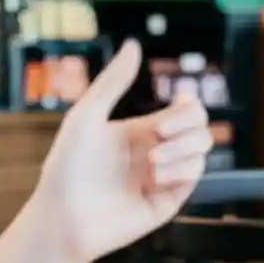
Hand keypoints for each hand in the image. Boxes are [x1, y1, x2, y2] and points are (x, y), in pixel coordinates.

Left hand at [30, 39, 212, 262]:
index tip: (176, 105)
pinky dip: (180, 173)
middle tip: (159, 135)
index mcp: (142, 131)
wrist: (61, 218)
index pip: (186, 111)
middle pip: (202, 128)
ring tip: (152, 164)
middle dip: (188, 126)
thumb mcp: (86, 116)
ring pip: (202, 153)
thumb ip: (113, 81)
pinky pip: (193, 179)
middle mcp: (157, 153)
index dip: (189, 106)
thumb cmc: (66, 167)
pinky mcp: (167, 203)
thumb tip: (134, 44)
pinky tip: (153, 179)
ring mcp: (164, 179)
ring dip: (182, 151)